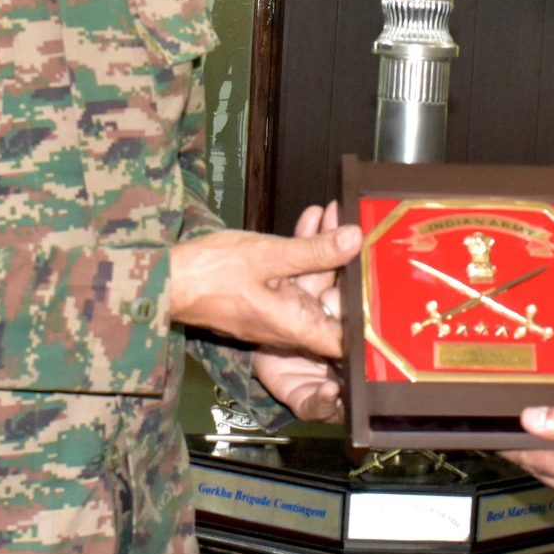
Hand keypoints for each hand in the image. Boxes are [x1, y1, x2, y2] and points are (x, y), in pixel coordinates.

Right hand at [169, 209, 358, 361]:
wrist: (165, 279)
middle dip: (349, 267)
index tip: (388, 297)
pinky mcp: (262, 296)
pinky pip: (292, 275)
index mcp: (294, 325)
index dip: (368, 325)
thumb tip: (355, 239)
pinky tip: (313, 218)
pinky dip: (304, 251)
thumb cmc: (210, 274)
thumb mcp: (268, 255)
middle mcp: (287, 324)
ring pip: (313, 282)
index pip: (345, 341)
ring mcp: (274, 310)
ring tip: (339, 212)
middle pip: (332, 302)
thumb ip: (313, 251)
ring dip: (327, 251)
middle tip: (365, 231)